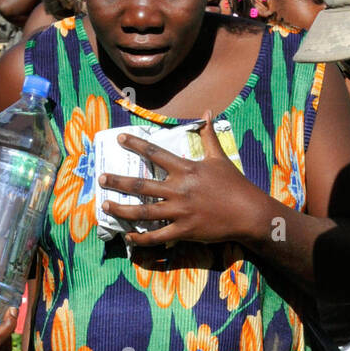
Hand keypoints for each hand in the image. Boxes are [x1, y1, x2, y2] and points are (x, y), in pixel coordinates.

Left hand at [97, 112, 263, 250]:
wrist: (248, 213)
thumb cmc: (235, 185)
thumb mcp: (220, 158)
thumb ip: (209, 136)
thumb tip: (207, 112)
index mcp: (186, 169)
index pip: (155, 154)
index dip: (136, 144)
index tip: (119, 138)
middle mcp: (179, 190)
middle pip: (142, 185)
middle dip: (118, 181)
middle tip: (101, 178)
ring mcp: (180, 212)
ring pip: (144, 212)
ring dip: (122, 210)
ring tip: (105, 206)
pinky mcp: (184, 231)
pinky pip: (157, 236)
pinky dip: (141, 238)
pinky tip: (128, 237)